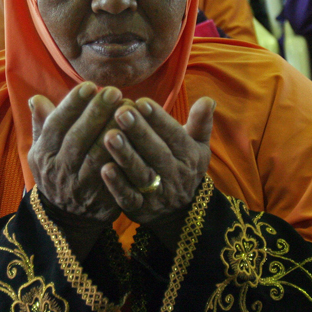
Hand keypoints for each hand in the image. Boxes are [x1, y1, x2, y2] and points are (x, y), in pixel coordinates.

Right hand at [28, 83, 125, 224]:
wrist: (68, 217)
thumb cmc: (58, 171)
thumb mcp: (43, 150)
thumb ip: (42, 124)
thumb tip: (37, 98)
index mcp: (43, 154)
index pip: (56, 125)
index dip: (72, 104)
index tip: (90, 86)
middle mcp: (59, 171)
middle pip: (77, 138)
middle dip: (96, 113)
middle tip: (114, 91)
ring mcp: (80, 187)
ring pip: (96, 157)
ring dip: (113, 131)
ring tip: (128, 110)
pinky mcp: (101, 200)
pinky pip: (115, 177)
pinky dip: (124, 158)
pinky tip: (136, 139)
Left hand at [100, 97, 214, 228]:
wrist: (179, 212)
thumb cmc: (183, 166)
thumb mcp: (197, 146)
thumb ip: (200, 122)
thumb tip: (208, 99)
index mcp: (189, 155)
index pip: (174, 134)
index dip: (158, 118)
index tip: (141, 102)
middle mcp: (175, 175)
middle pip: (157, 152)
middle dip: (139, 132)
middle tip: (121, 112)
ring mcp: (157, 194)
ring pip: (141, 173)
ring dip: (126, 155)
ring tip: (109, 136)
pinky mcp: (139, 209)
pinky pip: (129, 197)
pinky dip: (117, 185)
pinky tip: (104, 169)